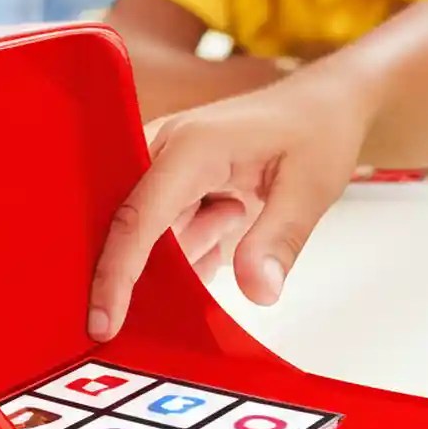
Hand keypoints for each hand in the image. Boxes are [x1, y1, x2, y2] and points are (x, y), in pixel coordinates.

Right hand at [88, 80, 369, 340]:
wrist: (321, 105)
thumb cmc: (316, 133)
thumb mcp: (311, 188)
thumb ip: (279, 240)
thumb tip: (257, 292)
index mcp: (192, 145)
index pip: (137, 217)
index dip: (117, 274)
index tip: (106, 323)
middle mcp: (163, 147)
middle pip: (132, 228)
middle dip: (166, 260)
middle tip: (227, 232)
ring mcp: (160, 162)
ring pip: (150, 234)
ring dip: (195, 244)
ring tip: (243, 207)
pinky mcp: (167, 178)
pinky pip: (162, 228)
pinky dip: (195, 242)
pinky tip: (234, 216)